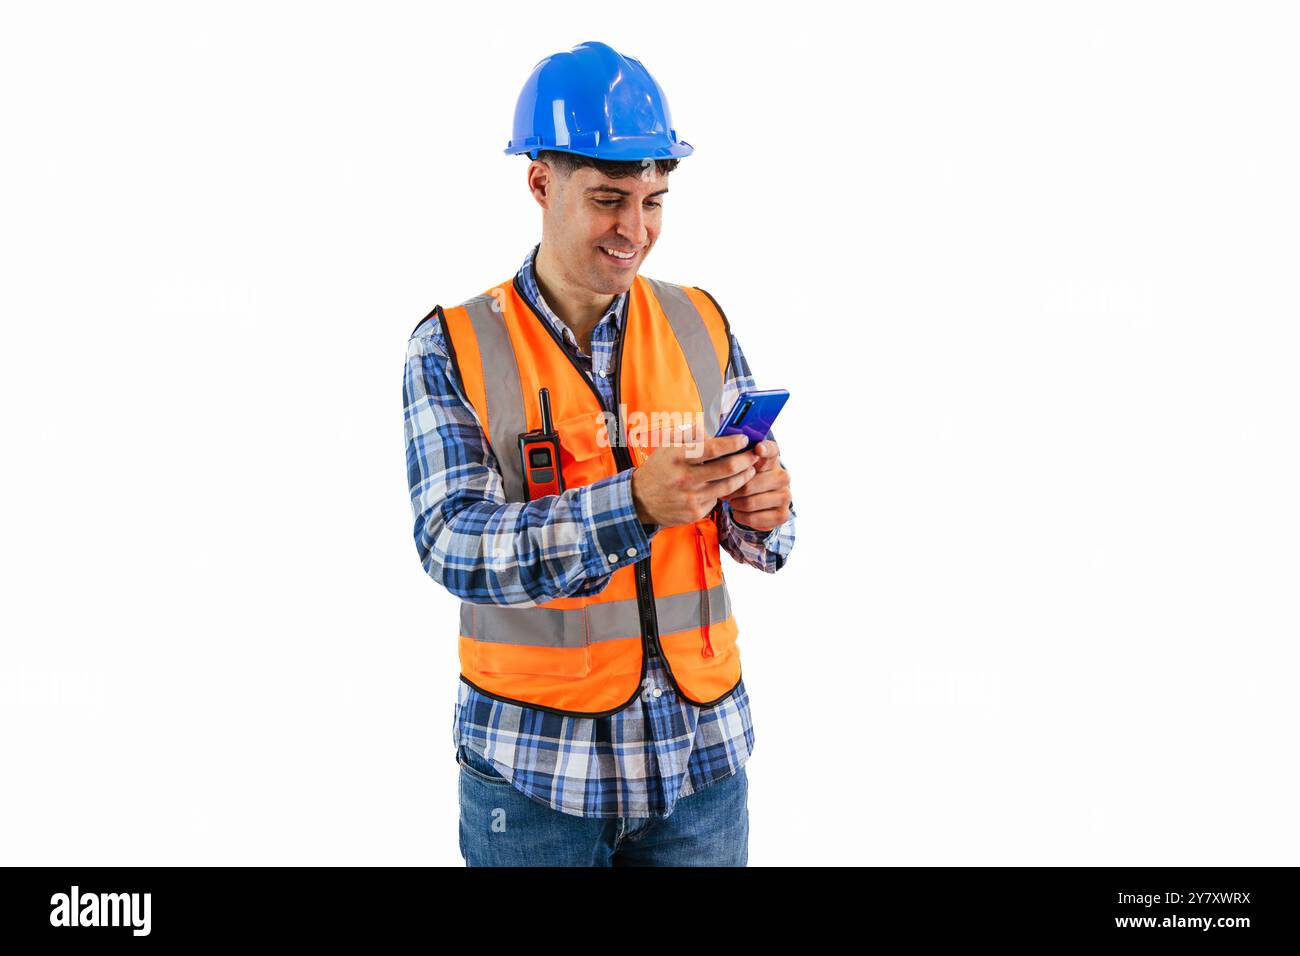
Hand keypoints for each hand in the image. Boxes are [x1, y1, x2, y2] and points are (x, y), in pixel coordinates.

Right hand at [631, 425, 757, 526]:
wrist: (640, 500)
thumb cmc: (658, 469)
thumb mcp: (668, 446)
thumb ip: (691, 435)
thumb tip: (715, 431)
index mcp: (678, 457)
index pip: (712, 448)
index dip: (732, 443)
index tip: (744, 439)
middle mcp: (685, 478)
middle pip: (727, 468)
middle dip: (746, 459)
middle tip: (754, 454)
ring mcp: (691, 497)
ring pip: (728, 486)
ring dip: (743, 476)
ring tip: (750, 469)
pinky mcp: (694, 512)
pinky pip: (717, 500)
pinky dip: (723, 491)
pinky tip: (727, 484)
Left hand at [720, 439, 790, 531]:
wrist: (758, 502)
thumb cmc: (742, 478)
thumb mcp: (736, 463)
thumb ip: (728, 452)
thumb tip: (704, 438)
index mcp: (772, 458)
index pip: (772, 450)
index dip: (765, 449)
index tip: (757, 449)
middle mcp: (782, 475)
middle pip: (752, 481)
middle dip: (733, 488)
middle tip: (724, 490)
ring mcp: (785, 495)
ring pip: (751, 502)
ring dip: (736, 503)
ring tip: (731, 500)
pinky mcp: (783, 514)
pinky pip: (756, 518)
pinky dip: (742, 516)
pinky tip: (738, 511)